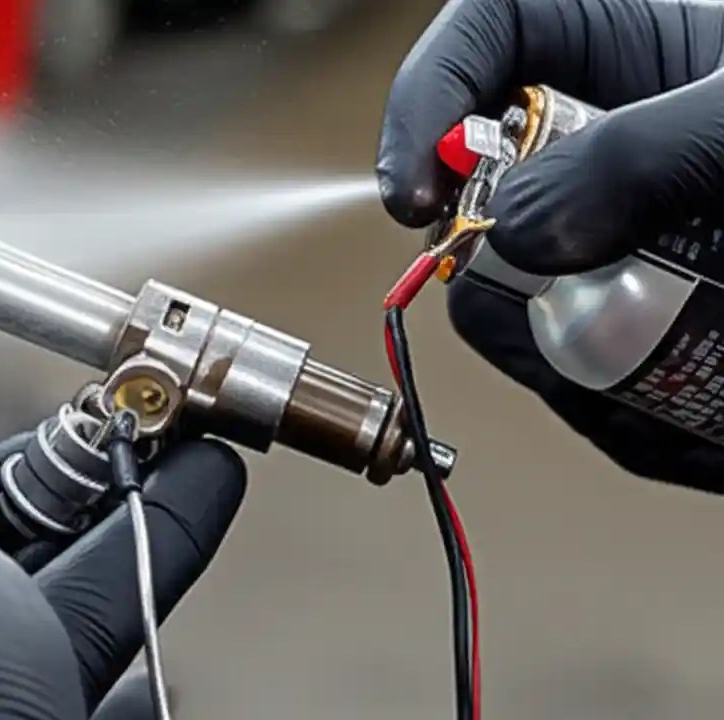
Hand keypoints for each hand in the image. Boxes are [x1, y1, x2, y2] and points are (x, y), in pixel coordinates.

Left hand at [0, 323, 246, 718]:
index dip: (20, 436)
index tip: (91, 386)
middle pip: (25, 534)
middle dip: (100, 467)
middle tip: (172, 411)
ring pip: (85, 591)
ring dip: (152, 518)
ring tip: (216, 456)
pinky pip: (120, 672)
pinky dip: (161, 619)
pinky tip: (191, 570)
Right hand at [375, 0, 723, 491]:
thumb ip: (641, 152)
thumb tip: (519, 229)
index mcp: (635, 44)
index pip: (482, 43)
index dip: (423, 110)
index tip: (412, 194)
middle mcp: (620, 143)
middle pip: (486, 198)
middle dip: (494, 268)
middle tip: (537, 307)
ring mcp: (638, 241)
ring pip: (530, 303)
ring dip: (571, 363)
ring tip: (658, 392)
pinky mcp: (665, 319)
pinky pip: (594, 375)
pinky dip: (631, 419)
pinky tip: (697, 432)